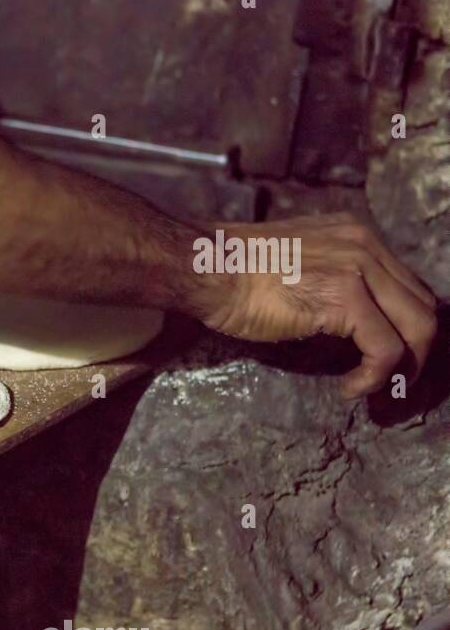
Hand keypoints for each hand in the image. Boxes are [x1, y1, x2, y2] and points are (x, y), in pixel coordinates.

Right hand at [194, 213, 439, 397]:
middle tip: (393, 388)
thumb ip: (330, 280)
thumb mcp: (297, 265)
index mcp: (357, 236)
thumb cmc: (232, 273)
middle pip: (423, 307)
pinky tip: (348, 389)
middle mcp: (366, 245)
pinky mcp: (345, 298)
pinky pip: (385, 349)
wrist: (206, 267)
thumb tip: (348, 321)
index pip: (408, 287)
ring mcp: (358, 269)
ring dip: (405, 371)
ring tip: (376, 394)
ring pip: (417, 329)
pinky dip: (375, 378)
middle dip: (417, 355)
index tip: (390, 363)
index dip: (407, 330)